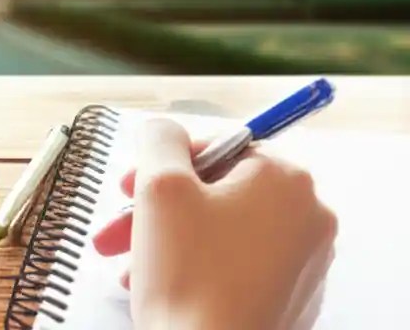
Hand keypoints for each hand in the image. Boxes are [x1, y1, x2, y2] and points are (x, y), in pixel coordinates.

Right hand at [93, 119, 336, 329]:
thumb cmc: (189, 277)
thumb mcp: (158, 186)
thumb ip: (159, 140)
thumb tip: (164, 129)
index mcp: (286, 180)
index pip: (219, 145)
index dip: (165, 161)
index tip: (131, 184)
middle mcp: (308, 218)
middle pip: (218, 191)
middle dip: (158, 207)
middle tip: (120, 225)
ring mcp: (304, 264)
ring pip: (221, 231)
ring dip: (169, 239)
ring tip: (131, 263)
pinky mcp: (290, 300)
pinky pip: (236, 267)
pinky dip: (196, 268)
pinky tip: (159, 285)